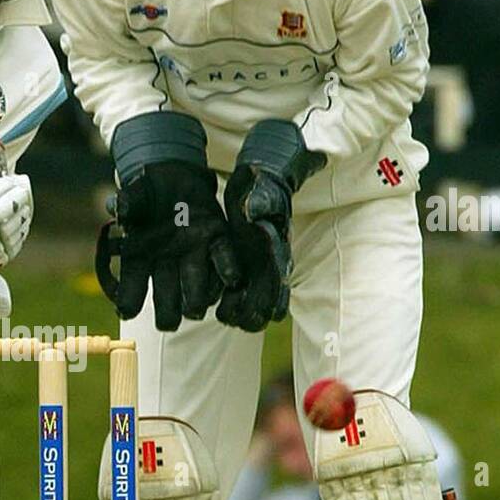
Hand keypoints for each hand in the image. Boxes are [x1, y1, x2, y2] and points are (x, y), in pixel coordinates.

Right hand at [98, 162, 240, 329]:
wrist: (175, 178)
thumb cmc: (147, 191)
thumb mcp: (134, 194)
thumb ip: (127, 202)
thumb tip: (116, 207)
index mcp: (140, 262)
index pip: (131, 293)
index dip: (128, 304)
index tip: (126, 310)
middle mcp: (166, 268)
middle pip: (167, 304)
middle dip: (168, 315)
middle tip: (169, 320)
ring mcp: (193, 259)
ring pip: (196, 292)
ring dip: (197, 300)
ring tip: (196, 306)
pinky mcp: (217, 243)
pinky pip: (224, 262)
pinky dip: (228, 272)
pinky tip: (231, 280)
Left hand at [217, 120, 325, 332]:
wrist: (258, 180)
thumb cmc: (261, 184)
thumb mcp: (259, 189)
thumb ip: (258, 202)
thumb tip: (251, 215)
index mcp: (277, 247)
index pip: (279, 279)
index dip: (273, 300)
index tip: (266, 316)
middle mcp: (269, 261)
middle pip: (266, 297)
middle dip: (253, 312)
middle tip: (235, 319)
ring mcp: (256, 263)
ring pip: (252, 297)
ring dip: (241, 311)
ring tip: (224, 317)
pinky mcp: (241, 261)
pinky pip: (238, 288)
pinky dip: (232, 300)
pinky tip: (220, 311)